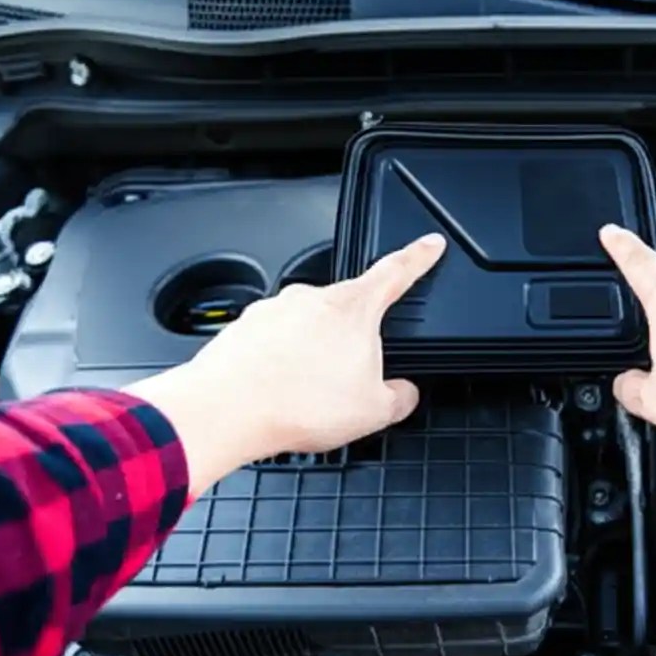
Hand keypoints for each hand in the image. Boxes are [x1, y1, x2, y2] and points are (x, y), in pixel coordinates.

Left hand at [126, 233, 446, 495]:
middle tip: (343, 388)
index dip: (419, 257)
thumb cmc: (298, 403)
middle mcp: (312, 298)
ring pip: (306, 332)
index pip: (396, 271)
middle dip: (349, 347)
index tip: (430, 244)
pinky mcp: (244, 328)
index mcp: (353, 308)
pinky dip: (278, 368)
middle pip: (346, 314)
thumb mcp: (373, 412)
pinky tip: (278, 396)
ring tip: (304, 400)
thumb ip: (399, 397)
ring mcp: (274, 310)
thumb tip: (403, 393)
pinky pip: (272, 345)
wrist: (226, 411)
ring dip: (310, 360)